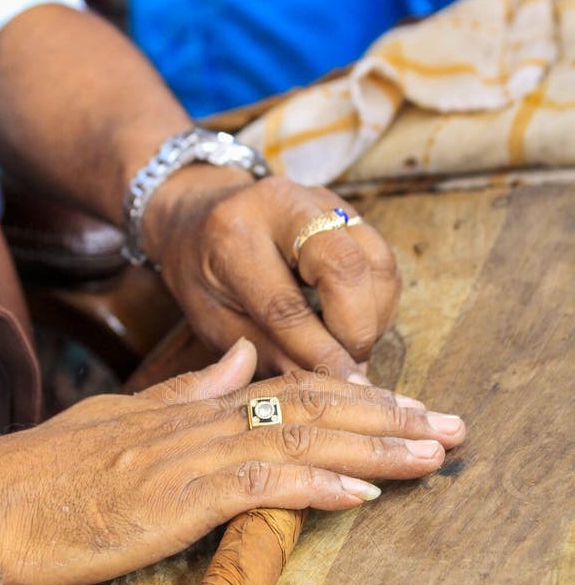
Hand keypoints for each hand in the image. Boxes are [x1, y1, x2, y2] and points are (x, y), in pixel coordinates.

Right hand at [0, 340, 463, 584]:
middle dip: (388, 418)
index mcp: (194, 408)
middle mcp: (201, 424)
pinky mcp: (174, 499)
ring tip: (432, 454)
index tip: (409, 408)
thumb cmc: (50, 473)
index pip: (293, 393)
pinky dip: (314, 490)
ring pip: (299, 443)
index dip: (358, 399)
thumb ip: (191, 388)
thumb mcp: (126, 418)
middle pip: (312, 410)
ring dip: (372, 449)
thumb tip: (246, 357)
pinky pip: (257, 488)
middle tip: (451, 427)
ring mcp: (190, 458)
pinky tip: (362, 495)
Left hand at [145, 167, 399, 378]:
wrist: (200, 217)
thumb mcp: (214, 320)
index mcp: (233, 236)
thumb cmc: (204, 276)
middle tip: (351, 366)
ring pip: (375, 260)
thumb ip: (264, 351)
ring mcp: (320, 200)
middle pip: (344, 266)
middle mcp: (281, 205)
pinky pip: (383, 258)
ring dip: (374, 315)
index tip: (343, 384)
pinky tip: (357, 322)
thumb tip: (319, 382)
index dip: (319, 351)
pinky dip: (379, 300)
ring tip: (351, 345)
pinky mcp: (346, 208)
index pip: (286, 305)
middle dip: (357, 328)